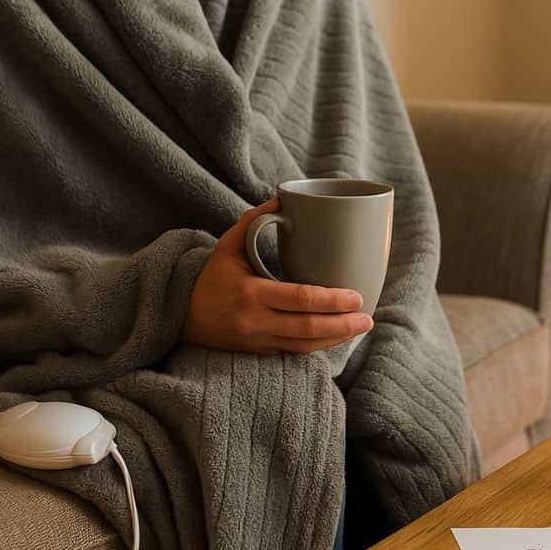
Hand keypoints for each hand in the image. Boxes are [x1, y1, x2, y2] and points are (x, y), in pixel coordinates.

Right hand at [181, 198, 372, 353]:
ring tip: (360, 326)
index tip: (355, 295)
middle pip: (308, 328)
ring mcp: (259, 341)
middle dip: (342, 324)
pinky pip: (295, 352)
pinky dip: (319, 346)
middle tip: (367, 317)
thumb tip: (284, 197)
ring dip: (336, 339)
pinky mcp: (261, 352)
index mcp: (250, 294)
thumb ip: (254, 221)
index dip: (331, 300)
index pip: (299, 299)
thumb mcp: (227, 245)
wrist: (183, 316)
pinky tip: (339, 337)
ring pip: (305, 346)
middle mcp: (255, 322)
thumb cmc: (211, 277)